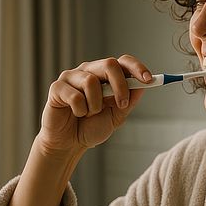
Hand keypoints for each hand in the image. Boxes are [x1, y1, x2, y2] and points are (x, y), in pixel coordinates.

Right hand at [38, 55, 152, 154]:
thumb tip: (143, 85)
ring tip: (90, 114)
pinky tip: (76, 114)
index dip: (137, 67)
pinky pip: (75, 95)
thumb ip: (129, 100)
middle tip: (121, 105)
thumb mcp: (117, 116)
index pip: (122, 62)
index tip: (149, 79)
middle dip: (120, 86)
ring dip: (96, 104)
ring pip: (91, 81)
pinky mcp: (57, 88)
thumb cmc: (91, 127)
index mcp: (105, 76)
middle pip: (109, 64)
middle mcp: (88, 71)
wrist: (69, 143)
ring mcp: (71, 78)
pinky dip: (80, 110)